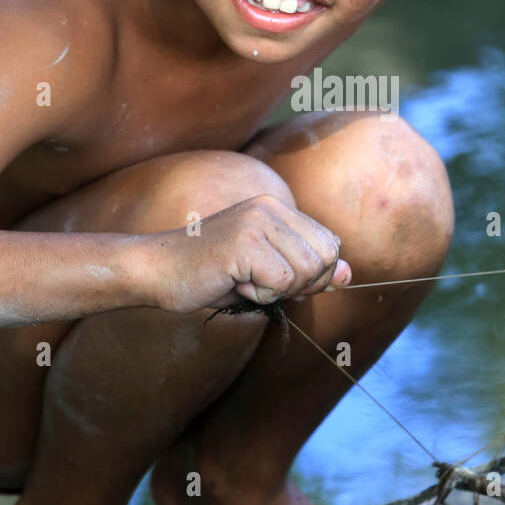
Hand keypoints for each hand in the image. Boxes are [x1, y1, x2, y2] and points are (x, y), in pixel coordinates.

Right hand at [147, 194, 350, 314]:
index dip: (314, 273)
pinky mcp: (244, 243)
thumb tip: (347, 276)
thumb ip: (306, 270)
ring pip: (306, 271)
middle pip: (324, 258)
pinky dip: (261, 296)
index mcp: (276, 208)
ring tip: (243, 281)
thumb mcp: (265, 271)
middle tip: (260, 284)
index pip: (329, 244)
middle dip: (301, 284)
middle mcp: (270, 208)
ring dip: (277, 291)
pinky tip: (235, 284)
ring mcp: (257, 222)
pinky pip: (282, 282)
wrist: (156, 271)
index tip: (280, 282)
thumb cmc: (209, 274)